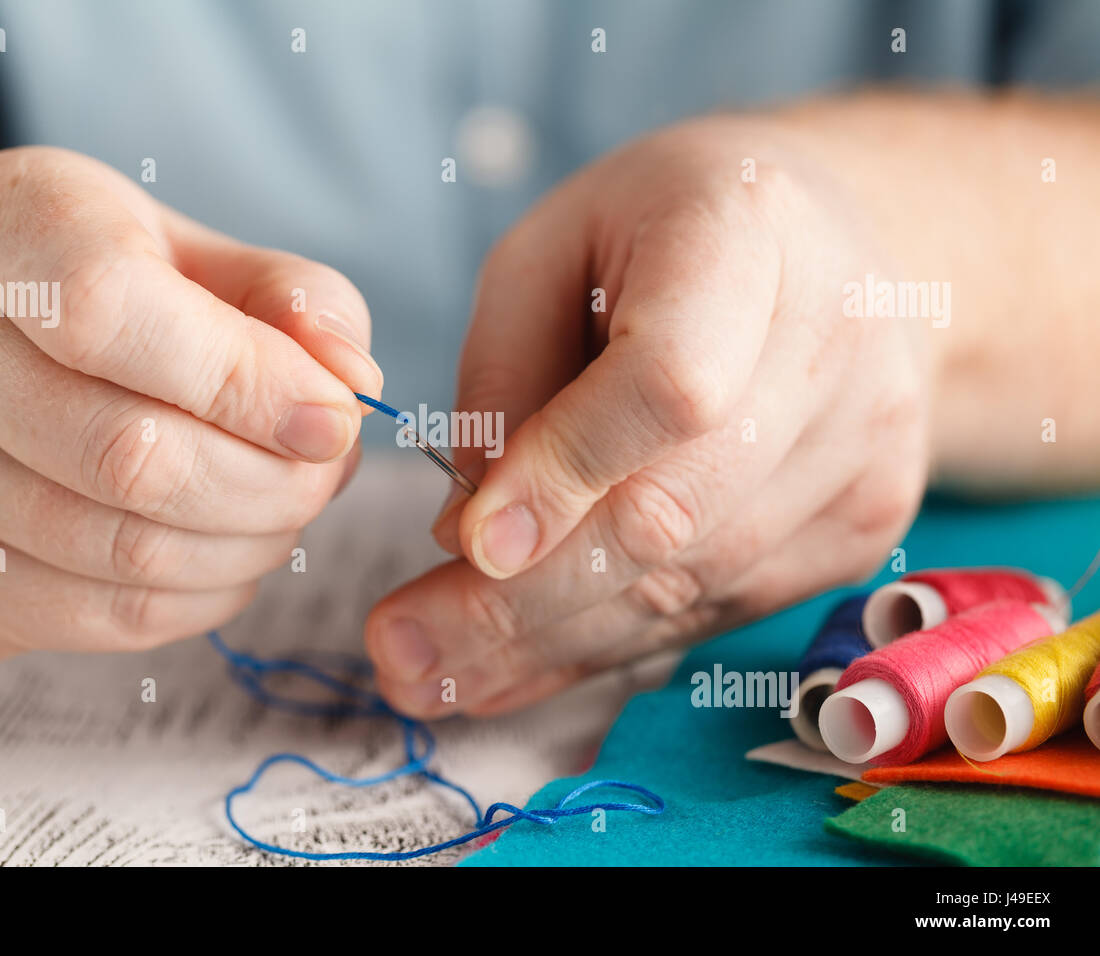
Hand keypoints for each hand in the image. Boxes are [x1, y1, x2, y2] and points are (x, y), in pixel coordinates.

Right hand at [0, 147, 381, 661]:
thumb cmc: (106, 292)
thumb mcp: (203, 255)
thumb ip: (296, 302)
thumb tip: (351, 385)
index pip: (109, 312)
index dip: (245, 381)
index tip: (333, 418)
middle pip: (128, 456)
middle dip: (273, 485)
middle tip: (325, 475)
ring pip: (121, 553)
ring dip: (247, 546)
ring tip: (282, 510)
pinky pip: (98, 619)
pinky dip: (198, 599)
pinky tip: (223, 554)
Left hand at [365, 117, 929, 716]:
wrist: (831, 248)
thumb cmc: (662, 230)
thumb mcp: (548, 250)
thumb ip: (504, 378)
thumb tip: (464, 539)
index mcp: (749, 235)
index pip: (668, 385)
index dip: (566, 473)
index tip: (465, 543)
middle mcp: (836, 348)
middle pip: (672, 513)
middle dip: (520, 602)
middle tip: (400, 649)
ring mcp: (864, 448)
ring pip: (687, 584)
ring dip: (549, 644)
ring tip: (434, 673)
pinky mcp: (863, 522)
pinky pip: (715, 607)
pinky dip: (607, 646)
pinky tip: (519, 668)